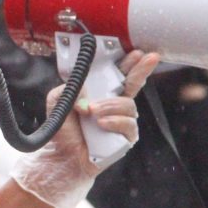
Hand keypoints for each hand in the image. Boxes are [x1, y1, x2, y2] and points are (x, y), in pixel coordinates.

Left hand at [10, 50, 159, 207]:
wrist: (62, 155)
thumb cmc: (64, 128)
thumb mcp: (59, 99)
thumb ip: (71, 86)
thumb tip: (88, 85)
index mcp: (102, 92)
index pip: (119, 74)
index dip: (129, 62)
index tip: (137, 51)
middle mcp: (116, 105)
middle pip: (135, 83)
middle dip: (142, 69)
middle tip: (148, 57)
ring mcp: (123, 121)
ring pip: (128, 104)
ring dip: (109, 105)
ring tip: (92, 111)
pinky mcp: (126, 138)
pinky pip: (128, 124)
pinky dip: (114, 121)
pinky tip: (101, 123)